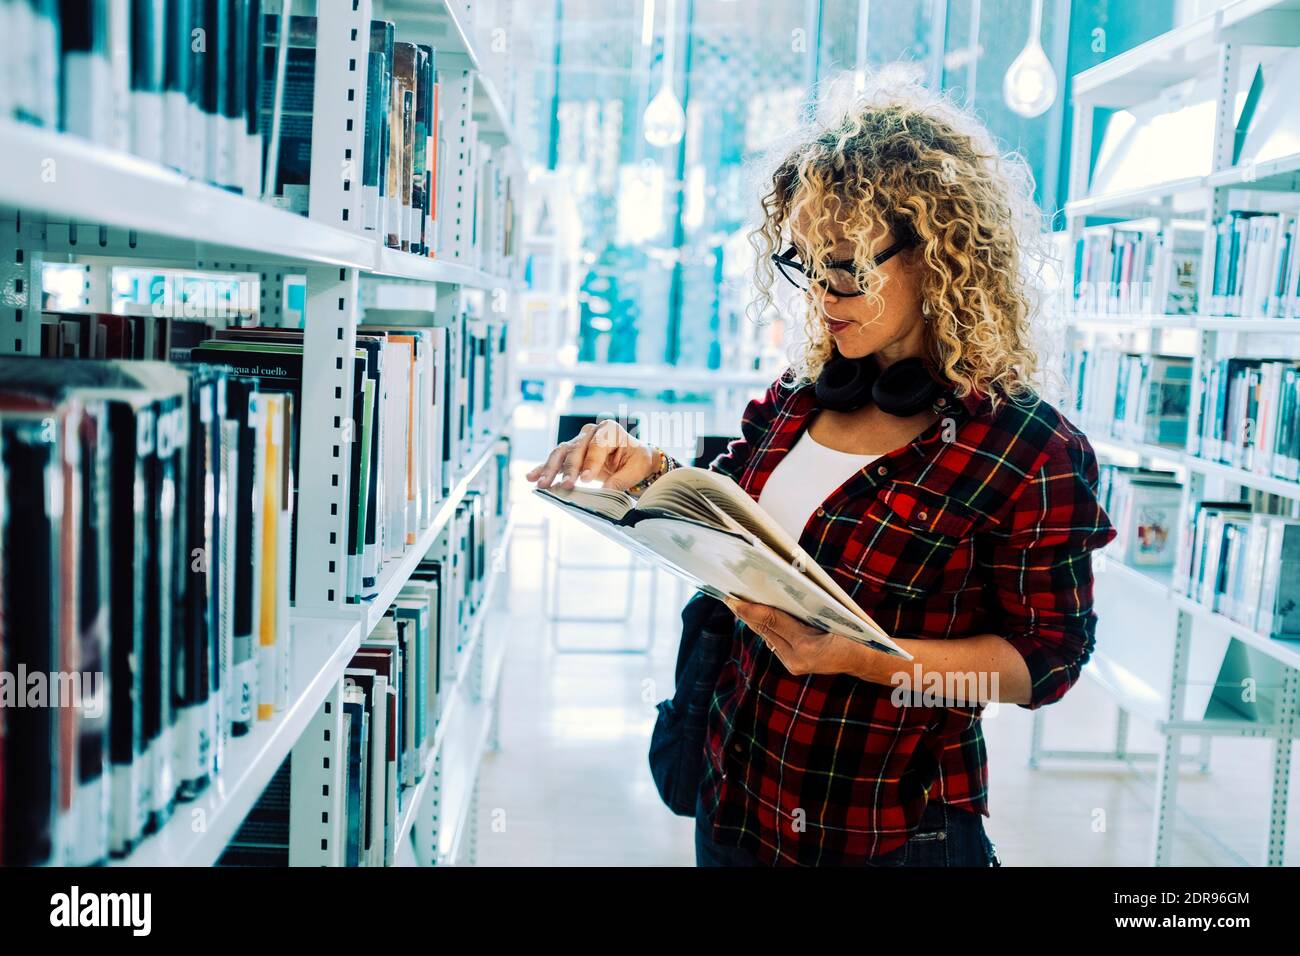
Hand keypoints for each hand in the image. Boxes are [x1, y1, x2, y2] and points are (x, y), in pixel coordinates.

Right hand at [525, 419, 658, 492]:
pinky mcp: (570, 453)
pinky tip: (531, 477)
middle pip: (576, 448)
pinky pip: (555, 460)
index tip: (586, 479)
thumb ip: (620, 480)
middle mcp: (591, 432)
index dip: (591, 462)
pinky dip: (543, 469)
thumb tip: (604, 492)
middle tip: (566, 485)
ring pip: (561, 453)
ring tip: (542, 484)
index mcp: (609, 430)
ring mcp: (578, 441)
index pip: (597, 445)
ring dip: (551, 469)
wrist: (632, 459)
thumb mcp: (635, 470)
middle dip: (569, 468)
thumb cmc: (636, 461)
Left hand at [723, 598, 861, 676]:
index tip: (732, 599)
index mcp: (804, 651)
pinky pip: (775, 641)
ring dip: (753, 619)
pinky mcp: (795, 663)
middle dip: (747, 612)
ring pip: (768, 635)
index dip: (751, 608)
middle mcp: (795, 661)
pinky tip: (756, 615)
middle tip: (729, 595)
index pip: (771, 622)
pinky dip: (766, 627)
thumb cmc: (853, 638)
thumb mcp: (826, 622)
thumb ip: (792, 617)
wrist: (868, 660)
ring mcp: (795, 663)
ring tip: (737, 601)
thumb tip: (759, 606)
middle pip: (765, 629)